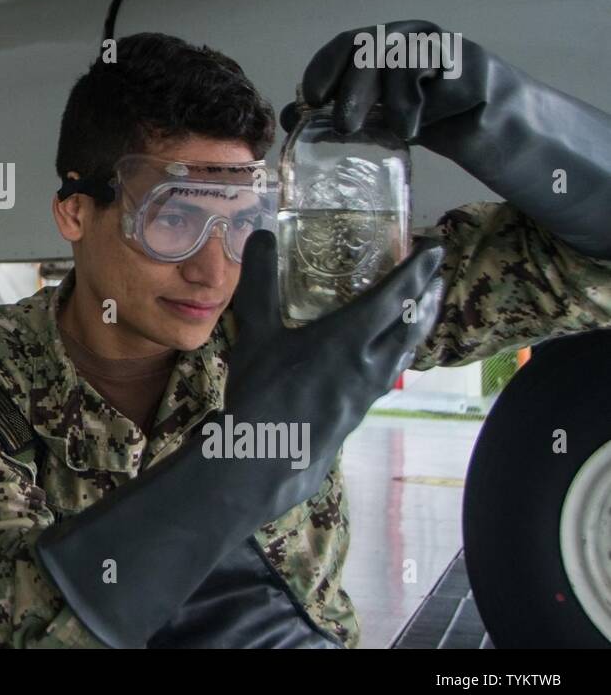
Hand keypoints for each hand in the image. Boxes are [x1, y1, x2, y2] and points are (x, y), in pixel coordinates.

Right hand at [225, 229, 445, 515]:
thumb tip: (263, 233)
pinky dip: (398, 353)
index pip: (394, 297)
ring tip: (425, 310)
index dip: (417, 270)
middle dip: (429, 297)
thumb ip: (261, 282)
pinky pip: (389, 373)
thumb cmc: (261, 393)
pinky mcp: (358, 411)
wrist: (264, 460)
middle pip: (412, 325)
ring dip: (419, 325)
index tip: (436, 249)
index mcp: (348, 339)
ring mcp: (367, 392)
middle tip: (439, 275)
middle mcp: (368, 365)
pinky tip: (387, 357)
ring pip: (405, 352)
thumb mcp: (255, 333)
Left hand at [280, 20, 610, 258]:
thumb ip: (341, 116)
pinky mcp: (470, 63)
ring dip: (391, 98)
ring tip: (390, 131)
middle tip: (345, 124)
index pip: (344, 46)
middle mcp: (406, 39)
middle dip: (353, 87)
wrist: (490, 128)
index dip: (324, 68)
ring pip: (403, 57)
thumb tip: (290, 120)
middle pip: (370, 47)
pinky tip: (418, 126)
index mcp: (379, 49)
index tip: (310, 99)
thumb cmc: (428, 119)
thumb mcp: (377, 120)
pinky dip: (423, 102)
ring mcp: (439, 46)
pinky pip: (439, 76)